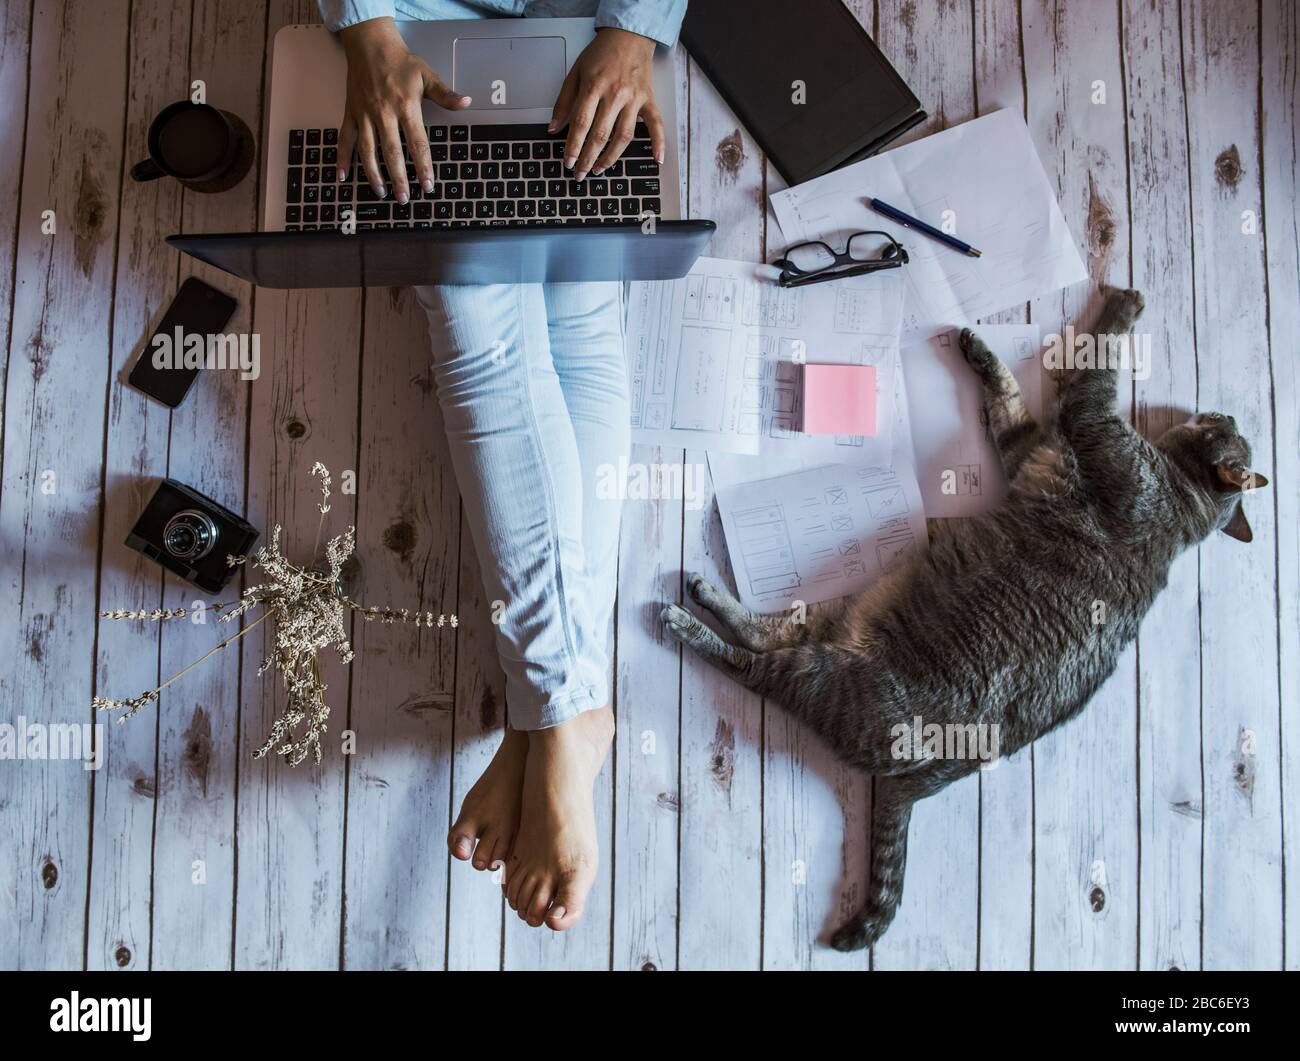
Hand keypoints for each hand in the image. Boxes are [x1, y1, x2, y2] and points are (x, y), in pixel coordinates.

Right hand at [336, 17, 470, 203]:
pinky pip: (346, 138)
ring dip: (374, 174)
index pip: (417, 143)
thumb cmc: (400, 60)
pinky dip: (342, 157)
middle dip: (399, 177)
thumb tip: (466, 102)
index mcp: (405, 107)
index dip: (423, 166)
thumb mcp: (426, 75)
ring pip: (368, 150)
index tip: (428, 185)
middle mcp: (384, 114)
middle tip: (404, 198)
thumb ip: (445, 94)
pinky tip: (344, 175)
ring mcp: (365, 115)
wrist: (370, 43)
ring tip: (381, 192)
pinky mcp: (351, 113)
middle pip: (392, 152)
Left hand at [548, 28, 664, 180]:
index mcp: (594, 86)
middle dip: (588, 158)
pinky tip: (657, 160)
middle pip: (600, 134)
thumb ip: (564, 101)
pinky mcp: (648, 100)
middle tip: (580, 174)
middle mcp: (615, 94)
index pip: (581, 123)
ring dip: (611, 158)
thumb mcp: (575, 72)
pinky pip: (656, 124)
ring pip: (623, 136)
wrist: (628, 36)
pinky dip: (658, 142)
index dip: (573, 146)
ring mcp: (634, 99)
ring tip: (599, 170)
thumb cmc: (601, 54)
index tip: (568, 162)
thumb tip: (554, 128)